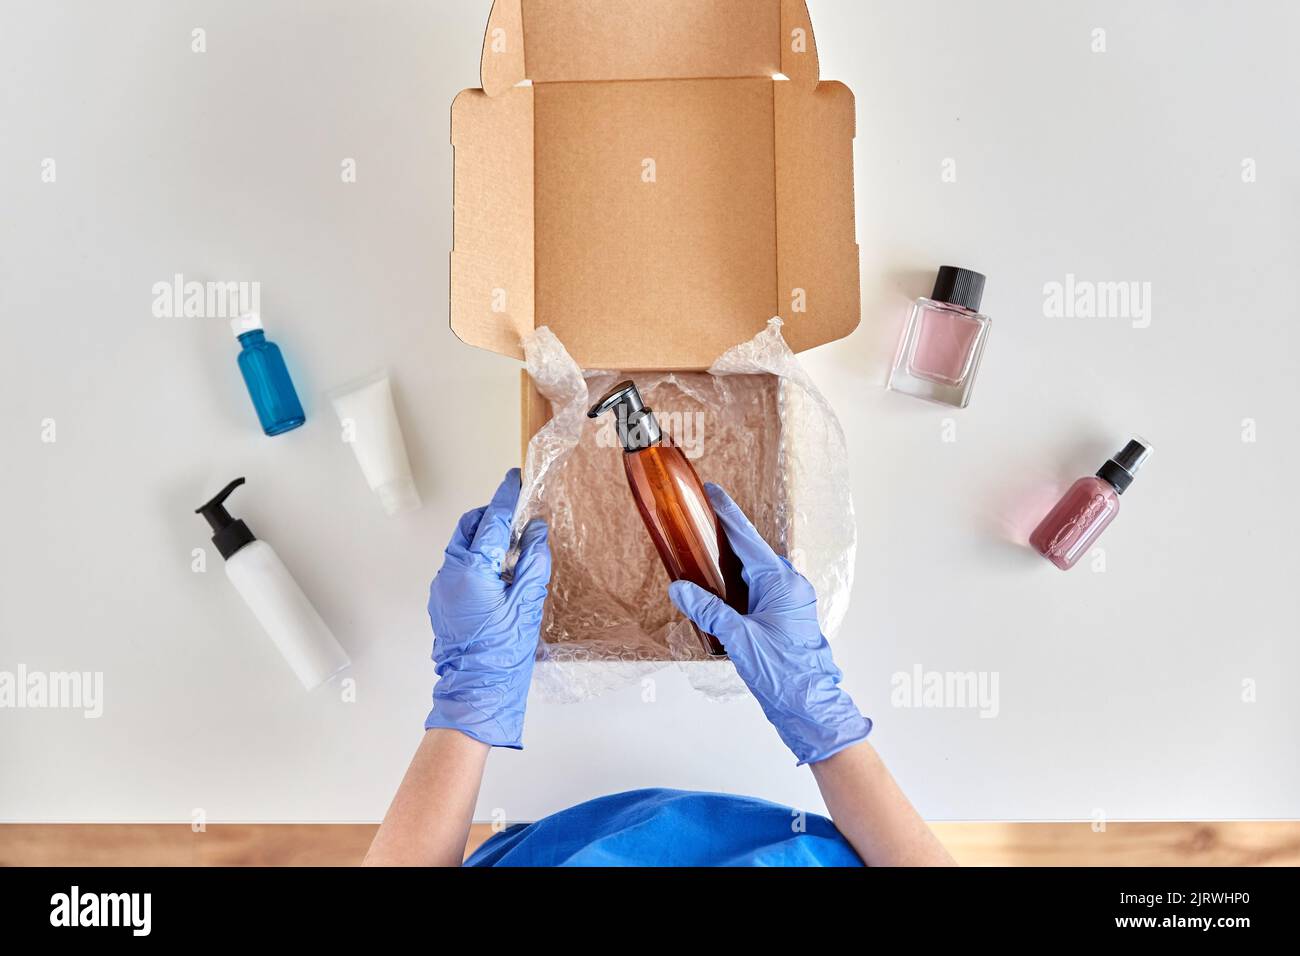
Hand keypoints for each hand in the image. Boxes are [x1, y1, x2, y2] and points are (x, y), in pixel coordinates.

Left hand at [425, 469, 550, 748]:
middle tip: (517, 518)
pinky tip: (499, 575)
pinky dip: (477, 561)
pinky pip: (459, 569)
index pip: (490, 520)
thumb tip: (535, 531)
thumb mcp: (527, 603)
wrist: (476, 690)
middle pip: (468, 529)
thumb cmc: (502, 653)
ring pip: (462, 548)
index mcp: (470, 568)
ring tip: (513, 550)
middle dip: (490, 517)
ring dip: (484, 540)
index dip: (505, 497)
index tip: (514, 479)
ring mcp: (442, 588)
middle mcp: (449, 573)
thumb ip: (531, 561)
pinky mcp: (443, 603)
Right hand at [669, 483, 870, 765]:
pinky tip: (719, 591)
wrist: (811, 707)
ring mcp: (789, 602)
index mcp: (781, 582)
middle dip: (725, 536)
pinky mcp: (784, 619)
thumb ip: (709, 610)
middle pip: (751, 551)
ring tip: (703, 552)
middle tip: (699, 521)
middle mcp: (789, 586)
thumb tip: (680, 588)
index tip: (711, 491)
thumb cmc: (784, 674)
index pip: (747, 538)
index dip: (727, 513)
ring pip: (755, 573)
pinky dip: (738, 585)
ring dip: (730, 563)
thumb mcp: (739, 638)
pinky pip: (758, 590)